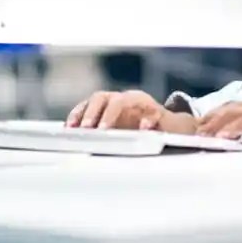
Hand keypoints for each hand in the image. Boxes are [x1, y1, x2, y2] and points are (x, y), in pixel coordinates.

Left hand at [65, 90, 195, 133]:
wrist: (172, 128)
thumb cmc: (140, 129)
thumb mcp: (118, 131)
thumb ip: (100, 135)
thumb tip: (78, 144)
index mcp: (110, 103)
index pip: (90, 103)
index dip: (78, 114)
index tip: (70, 128)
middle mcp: (123, 99)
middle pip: (102, 98)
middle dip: (91, 113)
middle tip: (85, 129)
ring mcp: (140, 103)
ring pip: (123, 101)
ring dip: (111, 114)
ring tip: (104, 129)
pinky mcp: (158, 112)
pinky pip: (151, 114)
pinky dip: (146, 121)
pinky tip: (141, 129)